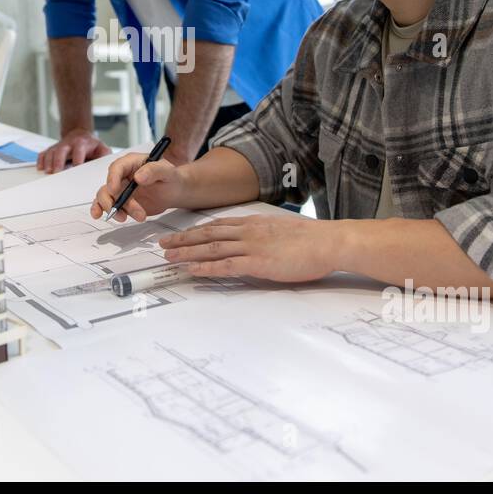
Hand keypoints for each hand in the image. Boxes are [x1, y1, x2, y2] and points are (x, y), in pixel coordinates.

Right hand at [38, 128, 109, 172]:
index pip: (79, 150)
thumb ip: (105, 155)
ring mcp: (59, 146)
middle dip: (58, 160)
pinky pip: (44, 153)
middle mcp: (69, 143)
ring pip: (51, 152)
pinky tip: (40, 167)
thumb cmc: (91, 145)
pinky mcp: (52, 149)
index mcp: (82, 143)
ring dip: (48, 162)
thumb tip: (106, 164)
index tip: (76, 167)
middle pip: (61, 150)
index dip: (77, 159)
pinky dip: (41, 160)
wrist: (80, 135)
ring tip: (48, 171)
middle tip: (56, 171)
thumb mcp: (102, 148)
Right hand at [90, 152, 184, 222]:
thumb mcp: (167, 172)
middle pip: (108, 186)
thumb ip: (154, 170)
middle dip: (113, 201)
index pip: (117, 168)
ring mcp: (121, 189)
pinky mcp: (122, 202)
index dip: (112, 178)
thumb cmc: (171, 177)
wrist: (175, 191)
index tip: (114, 190)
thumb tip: (138, 176)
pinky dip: (104, 211)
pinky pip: (109, 205)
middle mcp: (123, 175)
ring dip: (115, 210)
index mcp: (132, 162)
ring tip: (135, 217)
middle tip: (125, 213)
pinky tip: (103, 216)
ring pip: (107, 198)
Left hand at [157, 215, 341, 281]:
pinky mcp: (259, 263)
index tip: (181, 234)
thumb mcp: (282, 229)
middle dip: (184, 239)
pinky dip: (206, 268)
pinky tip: (192, 270)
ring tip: (169, 257)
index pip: (218, 225)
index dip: (196, 230)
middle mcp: (248, 232)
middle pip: (208, 234)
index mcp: (254, 223)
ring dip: (188, 253)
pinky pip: (226, 265)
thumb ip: (264, 234)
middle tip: (163, 244)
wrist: (329, 241)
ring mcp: (252, 246)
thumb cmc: (312, 239)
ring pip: (212, 248)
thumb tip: (255, 241)